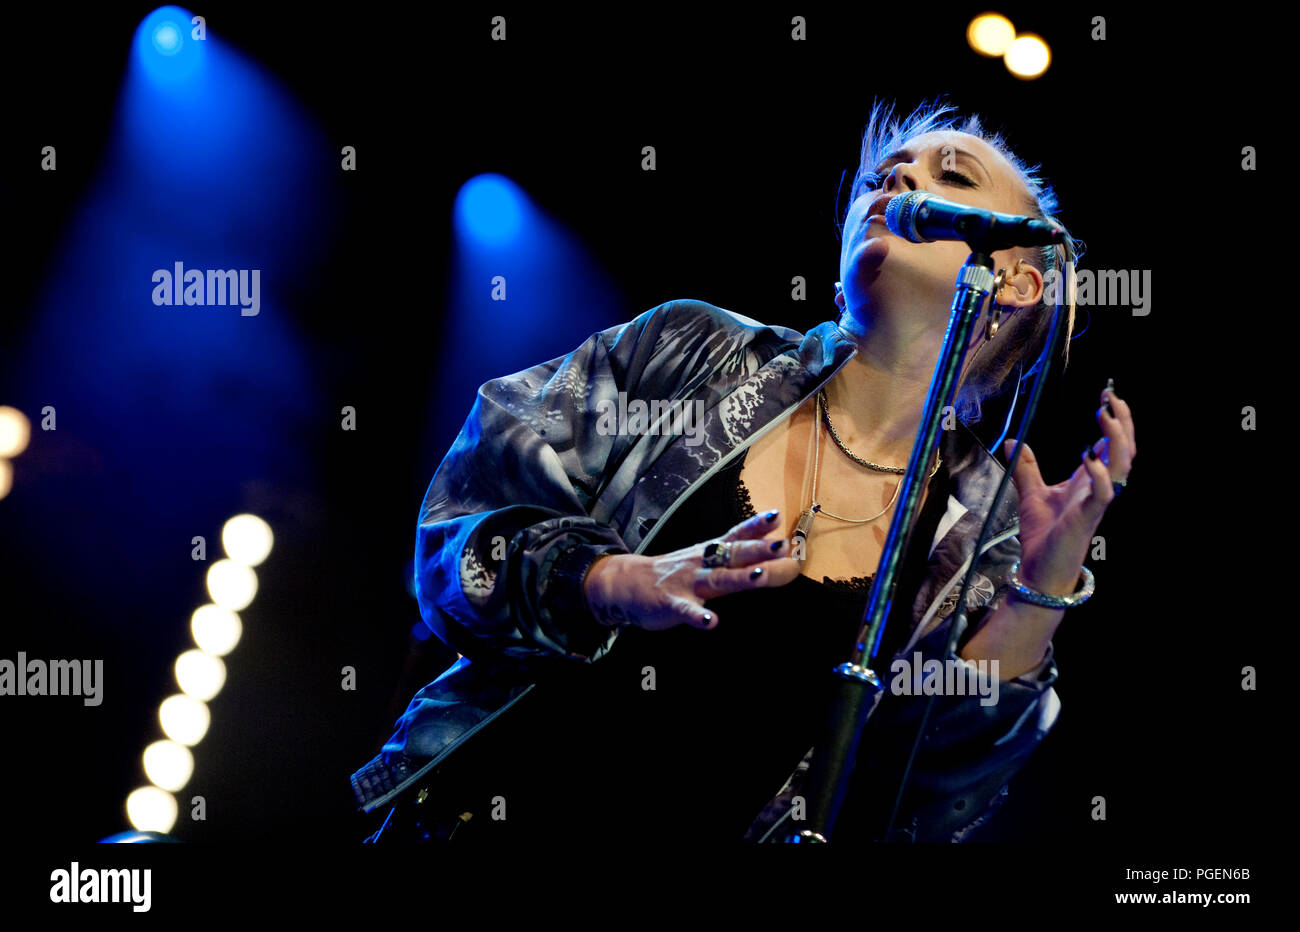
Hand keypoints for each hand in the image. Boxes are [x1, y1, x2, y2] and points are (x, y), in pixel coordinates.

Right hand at [582, 510, 801, 630]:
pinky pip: (686, 611)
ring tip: (760, 576)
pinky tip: (710, 622)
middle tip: (781, 545)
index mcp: (709, 552)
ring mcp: (687, 583)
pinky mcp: (672, 604)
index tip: (777, 517)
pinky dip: (697, 616)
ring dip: (738, 578)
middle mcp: (702, 563)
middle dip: (758, 550)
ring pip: (717, 580)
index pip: (735, 535)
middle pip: (732, 555)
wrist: (626, 583)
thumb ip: (733, 549)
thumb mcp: (703, 555)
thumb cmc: (673, 571)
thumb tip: (769, 539)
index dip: (756, 526)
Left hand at [1002, 380, 1136, 595]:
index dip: (1113, 420)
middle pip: (1124, 451)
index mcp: (1088, 481)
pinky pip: (1104, 494)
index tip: (1106, 394)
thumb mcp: (1031, 493)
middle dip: (1122, 422)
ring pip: (1121, 468)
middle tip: (1111, 396)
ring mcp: (1096, 503)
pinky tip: (1089, 457)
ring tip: (1105, 416)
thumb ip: (1026, 467)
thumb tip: (1012, 441)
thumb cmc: (1042, 535)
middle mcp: (1098, 489)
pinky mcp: (1087, 519)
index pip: (1110, 445)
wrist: (1038, 569)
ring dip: (1116, 441)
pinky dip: (1100, 475)